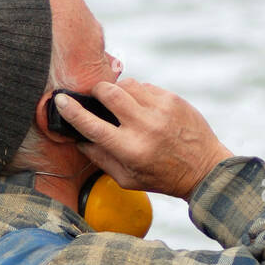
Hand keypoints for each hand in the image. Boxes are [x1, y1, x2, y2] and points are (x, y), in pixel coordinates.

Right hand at [54, 79, 232, 199]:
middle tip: (94, 96)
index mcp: (130, 150)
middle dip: (95, 90)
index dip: (72, 111)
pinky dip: (137, 94)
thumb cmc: (162, 177)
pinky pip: (145, 87)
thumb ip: (101, 159)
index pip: (92, 125)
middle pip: (108, 93)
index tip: (61, 100)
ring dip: (117, 91)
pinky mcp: (172, 99)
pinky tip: (141, 107)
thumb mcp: (127, 179)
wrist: (203, 168)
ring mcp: (160, 109)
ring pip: (127, 85)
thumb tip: (80, 140)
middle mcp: (145, 126)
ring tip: (120, 104)